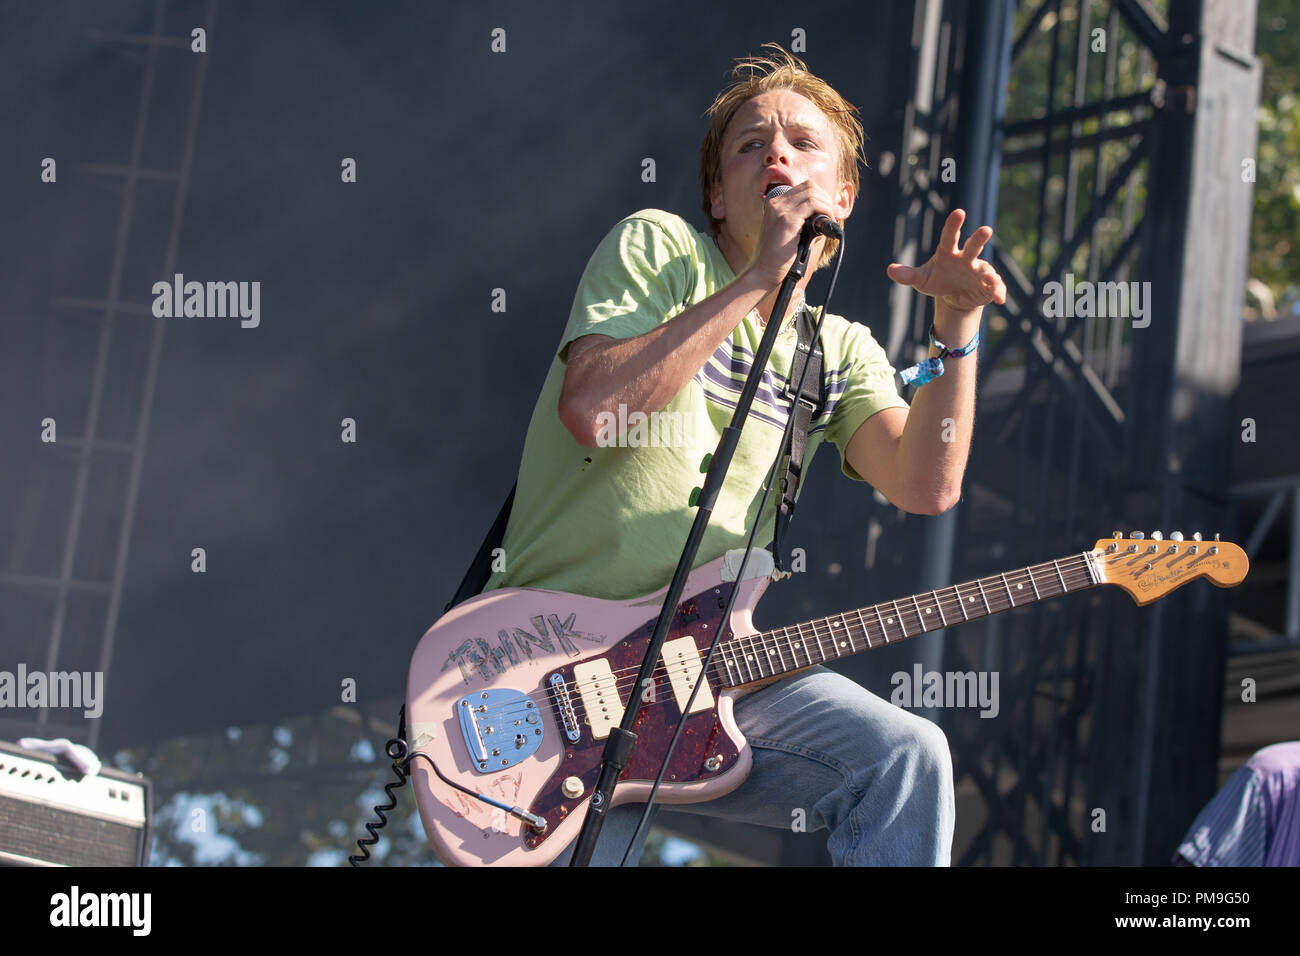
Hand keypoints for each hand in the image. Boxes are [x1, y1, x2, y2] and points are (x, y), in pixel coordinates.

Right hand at [746, 181, 839, 286]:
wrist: (763, 271)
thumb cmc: (777, 257)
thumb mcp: (792, 233)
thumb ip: (806, 221)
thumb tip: (827, 217)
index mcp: (775, 204)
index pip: (803, 188)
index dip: (820, 196)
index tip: (828, 211)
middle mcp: (776, 203)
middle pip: (809, 186)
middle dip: (825, 198)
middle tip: (832, 215)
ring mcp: (780, 210)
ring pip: (812, 193)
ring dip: (827, 205)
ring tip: (830, 220)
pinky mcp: (787, 220)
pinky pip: (813, 204)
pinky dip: (825, 210)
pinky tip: (826, 222)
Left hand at [886, 209, 1006, 312]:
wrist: (954, 297)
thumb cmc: (938, 280)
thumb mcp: (921, 279)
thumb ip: (907, 274)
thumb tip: (890, 269)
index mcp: (949, 252)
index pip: (950, 236)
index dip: (954, 225)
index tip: (959, 212)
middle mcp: (967, 258)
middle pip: (973, 246)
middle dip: (979, 239)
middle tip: (986, 230)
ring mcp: (979, 272)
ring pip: (986, 269)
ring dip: (988, 273)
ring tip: (989, 278)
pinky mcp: (989, 287)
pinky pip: (996, 288)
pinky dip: (998, 292)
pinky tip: (999, 299)